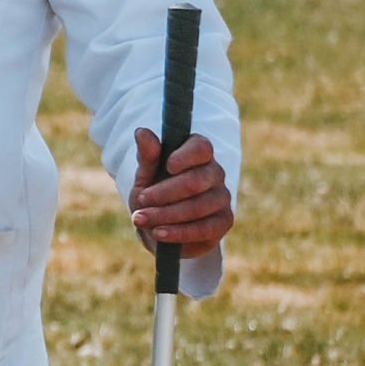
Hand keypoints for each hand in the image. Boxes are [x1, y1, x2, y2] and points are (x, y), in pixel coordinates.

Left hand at [129, 130, 234, 256]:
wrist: (160, 227)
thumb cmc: (153, 194)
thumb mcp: (145, 175)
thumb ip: (147, 156)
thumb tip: (141, 132)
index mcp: (196, 153)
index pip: (201, 147)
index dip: (186, 156)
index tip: (168, 166)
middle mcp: (214, 172)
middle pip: (196, 180)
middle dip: (164, 192)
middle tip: (141, 200)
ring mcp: (222, 197)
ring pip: (198, 206)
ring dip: (166, 214)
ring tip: (140, 219)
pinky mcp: (224, 222)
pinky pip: (205, 228)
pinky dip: (179, 232)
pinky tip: (159, 233)